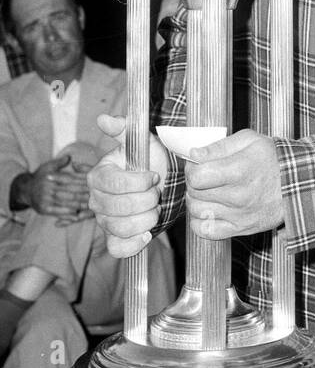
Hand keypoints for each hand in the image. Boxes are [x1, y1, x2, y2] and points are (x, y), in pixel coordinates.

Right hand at [26, 153, 89, 217]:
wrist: (25, 190)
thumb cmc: (40, 177)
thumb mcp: (47, 167)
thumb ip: (59, 163)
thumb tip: (69, 157)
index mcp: (50, 177)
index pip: (70, 179)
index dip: (82, 181)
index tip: (93, 183)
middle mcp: (47, 188)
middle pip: (70, 191)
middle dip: (84, 194)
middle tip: (96, 196)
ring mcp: (45, 199)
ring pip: (65, 202)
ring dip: (79, 205)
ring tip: (90, 206)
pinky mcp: (43, 209)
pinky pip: (57, 212)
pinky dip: (67, 214)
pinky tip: (76, 216)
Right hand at [87, 113, 168, 258]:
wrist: (165, 183)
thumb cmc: (151, 161)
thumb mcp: (141, 141)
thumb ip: (123, 128)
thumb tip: (103, 118)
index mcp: (98, 176)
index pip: (113, 184)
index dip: (138, 182)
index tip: (154, 176)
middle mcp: (96, 200)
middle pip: (118, 209)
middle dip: (146, 200)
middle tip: (157, 192)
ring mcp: (104, 221)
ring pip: (120, 228)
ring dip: (146, 219)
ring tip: (155, 208)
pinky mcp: (115, 238)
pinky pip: (118, 249)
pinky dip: (133, 244)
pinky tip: (147, 234)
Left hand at [186, 130, 283, 240]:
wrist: (299, 182)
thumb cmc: (274, 159)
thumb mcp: (250, 140)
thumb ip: (219, 146)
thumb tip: (194, 154)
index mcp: (239, 170)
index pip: (196, 176)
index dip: (193, 168)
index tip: (199, 164)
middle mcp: (238, 196)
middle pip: (194, 193)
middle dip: (195, 182)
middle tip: (206, 176)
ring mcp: (239, 215)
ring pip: (196, 211)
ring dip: (197, 200)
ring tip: (209, 191)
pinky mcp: (241, 228)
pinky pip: (205, 231)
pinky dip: (199, 221)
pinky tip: (209, 209)